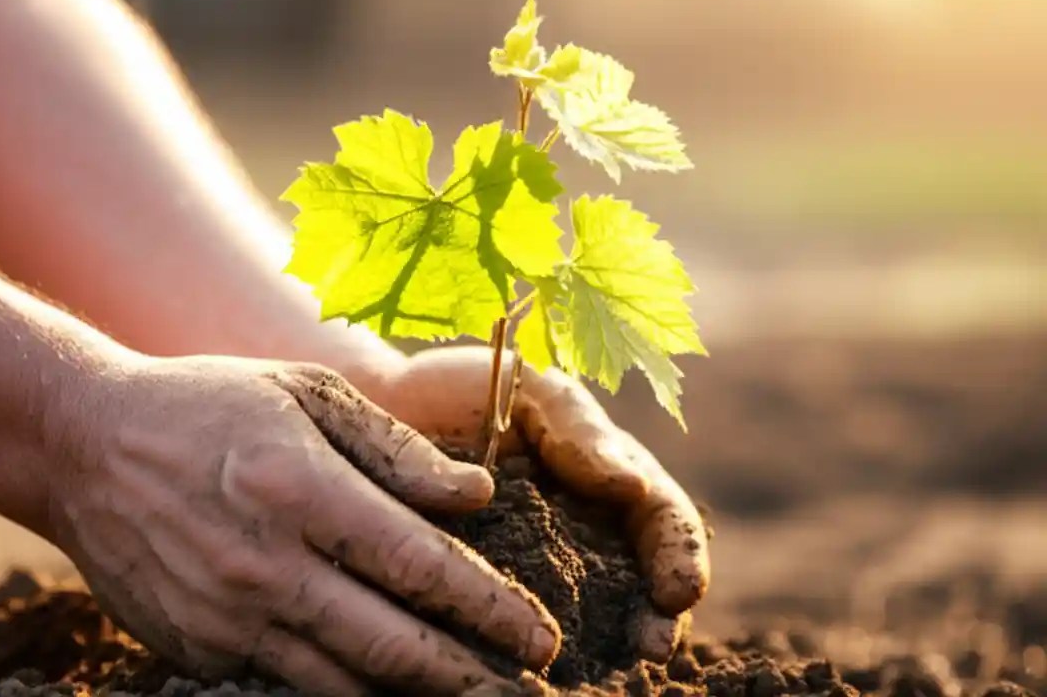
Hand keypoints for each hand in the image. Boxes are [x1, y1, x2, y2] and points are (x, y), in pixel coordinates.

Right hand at [46, 354, 561, 695]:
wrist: (84, 447)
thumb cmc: (208, 405)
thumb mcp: (305, 393)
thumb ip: (395, 450)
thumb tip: (477, 498)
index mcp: (303, 491)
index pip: (422, 569)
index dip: (492, 610)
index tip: (540, 637)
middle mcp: (267, 566)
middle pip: (394, 649)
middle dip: (470, 678)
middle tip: (525, 691)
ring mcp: (227, 619)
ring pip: (344, 685)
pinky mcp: (197, 650)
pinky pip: (287, 683)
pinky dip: (341, 689)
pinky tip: (380, 686)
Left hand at [349, 346, 710, 660]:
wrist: (380, 411)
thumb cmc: (462, 394)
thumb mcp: (529, 392)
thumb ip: (580, 431)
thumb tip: (632, 486)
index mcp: (605, 481)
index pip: (662, 520)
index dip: (681, 555)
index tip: (679, 588)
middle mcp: (582, 536)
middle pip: (640, 585)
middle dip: (655, 619)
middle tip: (650, 647)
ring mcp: (538, 572)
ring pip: (588, 621)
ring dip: (605, 649)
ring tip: (602, 670)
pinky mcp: (487, 597)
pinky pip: (518, 632)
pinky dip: (529, 653)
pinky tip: (527, 669)